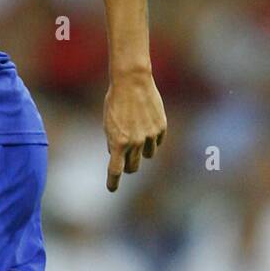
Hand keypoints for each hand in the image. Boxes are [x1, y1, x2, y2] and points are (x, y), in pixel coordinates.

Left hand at [103, 69, 165, 191]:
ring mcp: (150, 136)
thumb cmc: (116, 102)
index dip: (113, 182)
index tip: (112, 188)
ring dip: (142, 151)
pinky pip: (157, 142)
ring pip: (148, 155)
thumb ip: (114, 142)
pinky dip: (152, 138)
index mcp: (119, 142)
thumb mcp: (109, 123)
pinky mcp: (161, 128)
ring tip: (137, 133)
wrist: (132, 81)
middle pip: (133, 167)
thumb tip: (119, 156)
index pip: (116, 170)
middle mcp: (135, 142)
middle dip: (129, 166)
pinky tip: (147, 124)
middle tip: (126, 161)